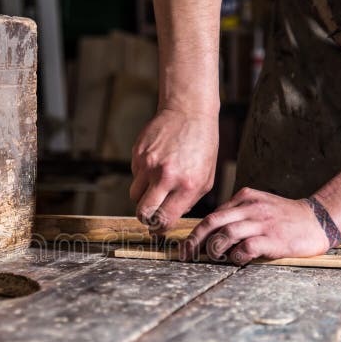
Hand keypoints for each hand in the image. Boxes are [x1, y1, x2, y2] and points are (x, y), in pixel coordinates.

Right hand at [130, 108, 218, 233]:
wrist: (189, 112)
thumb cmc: (202, 146)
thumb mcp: (206, 178)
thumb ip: (189, 201)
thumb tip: (169, 218)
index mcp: (187, 185)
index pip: (165, 219)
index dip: (159, 229)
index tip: (158, 229)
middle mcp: (166, 176)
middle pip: (143, 212)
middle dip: (145, 219)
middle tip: (149, 216)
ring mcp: (149, 164)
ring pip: (134, 195)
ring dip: (142, 196)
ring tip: (155, 185)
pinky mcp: (138, 154)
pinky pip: (134, 176)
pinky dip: (142, 176)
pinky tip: (156, 163)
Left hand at [180, 188, 330, 263]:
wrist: (318, 220)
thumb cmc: (285, 218)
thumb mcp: (259, 205)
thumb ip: (237, 213)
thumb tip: (210, 233)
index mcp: (245, 197)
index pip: (213, 214)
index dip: (196, 232)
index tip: (186, 247)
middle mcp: (251, 208)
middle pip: (212, 222)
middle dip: (195, 240)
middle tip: (186, 254)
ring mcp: (262, 222)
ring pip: (225, 234)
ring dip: (214, 249)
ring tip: (214, 257)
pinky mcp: (273, 238)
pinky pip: (246, 248)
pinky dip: (236, 256)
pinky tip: (237, 259)